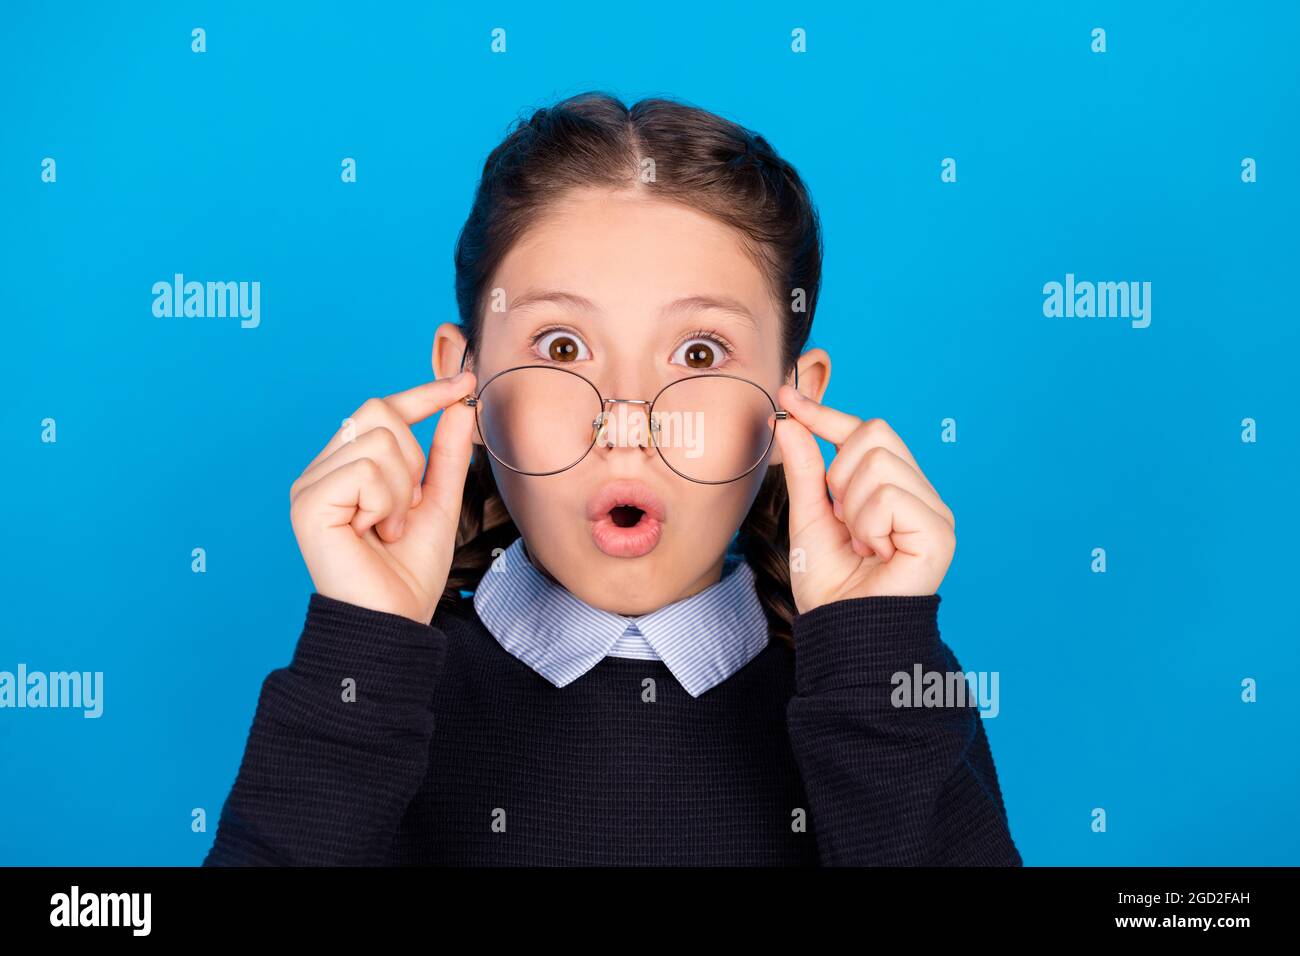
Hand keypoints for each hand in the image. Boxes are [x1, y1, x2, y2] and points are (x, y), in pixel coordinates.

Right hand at [289, 371, 477, 623]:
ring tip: (388, 529)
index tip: (466, 383)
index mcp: (347, 469)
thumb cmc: (409, 573)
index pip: (382, 410)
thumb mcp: (439, 503)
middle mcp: (323, 471)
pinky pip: (365, 471)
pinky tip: (374, 534)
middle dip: (412, 459)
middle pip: (379, 413)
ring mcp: (310, 485)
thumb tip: (460, 404)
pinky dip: (385, 503)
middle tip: (405, 510)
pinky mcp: (308, 503)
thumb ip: (447, 454)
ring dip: (400, 491)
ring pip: (377, 441)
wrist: (394, 623)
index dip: (425, 393)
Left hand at [774, 385, 955, 613]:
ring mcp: (934, 511)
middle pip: (873, 434)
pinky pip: (889, 496)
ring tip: (860, 543)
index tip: (786, 397)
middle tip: (842, 520)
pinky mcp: (939, 532)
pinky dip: (867, 525)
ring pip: (877, 464)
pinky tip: (875, 552)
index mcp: (893, 487)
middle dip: (839, 474)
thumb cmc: (829, 583)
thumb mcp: (807, 515)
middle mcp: (919, 493)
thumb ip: (804, 467)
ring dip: (851, 508)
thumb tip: (790, 419)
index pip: (864, 430)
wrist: (840, 630)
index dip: (825, 413)